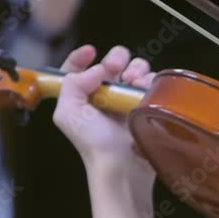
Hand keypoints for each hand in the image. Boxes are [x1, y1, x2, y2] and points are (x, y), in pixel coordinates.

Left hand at [53, 45, 156, 185]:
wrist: (122, 166)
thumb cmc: (93, 142)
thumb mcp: (68, 113)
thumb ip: (72, 84)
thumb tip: (98, 69)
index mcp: (81, 96)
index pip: (78, 69)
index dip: (81, 57)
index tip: (91, 51)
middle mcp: (104, 96)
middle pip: (112, 63)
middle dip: (116, 58)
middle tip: (117, 67)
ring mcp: (127, 101)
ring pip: (134, 69)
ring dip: (135, 69)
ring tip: (133, 82)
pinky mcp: (147, 106)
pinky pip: (150, 83)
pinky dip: (149, 80)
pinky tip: (144, 89)